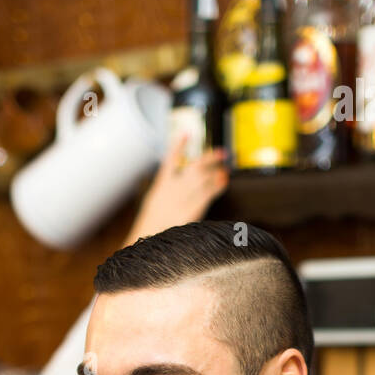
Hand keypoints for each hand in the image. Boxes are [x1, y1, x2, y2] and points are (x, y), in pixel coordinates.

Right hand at [123, 132, 229, 246]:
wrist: (149, 241)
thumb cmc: (151, 228)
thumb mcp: (154, 207)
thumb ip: (167, 195)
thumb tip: (183, 188)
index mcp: (161, 186)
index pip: (170, 160)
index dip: (178, 145)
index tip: (186, 133)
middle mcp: (172, 188)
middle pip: (194, 166)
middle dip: (209, 158)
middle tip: (221, 152)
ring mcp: (182, 198)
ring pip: (203, 179)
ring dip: (216, 173)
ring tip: (224, 171)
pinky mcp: (191, 210)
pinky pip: (207, 194)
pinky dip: (217, 186)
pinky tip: (223, 182)